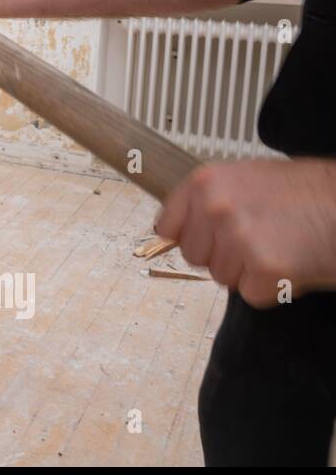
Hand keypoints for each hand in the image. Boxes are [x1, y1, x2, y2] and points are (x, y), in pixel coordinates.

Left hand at [155, 159, 335, 306]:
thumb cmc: (308, 193)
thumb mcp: (248, 179)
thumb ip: (209, 200)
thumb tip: (177, 226)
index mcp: (205, 181)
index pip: (167, 227)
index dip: (191, 237)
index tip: (210, 238)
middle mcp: (214, 207)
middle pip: (194, 256)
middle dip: (224, 255)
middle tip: (261, 239)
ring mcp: (238, 237)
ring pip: (222, 277)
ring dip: (249, 271)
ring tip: (282, 245)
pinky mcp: (264, 268)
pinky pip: (251, 294)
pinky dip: (273, 287)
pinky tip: (293, 262)